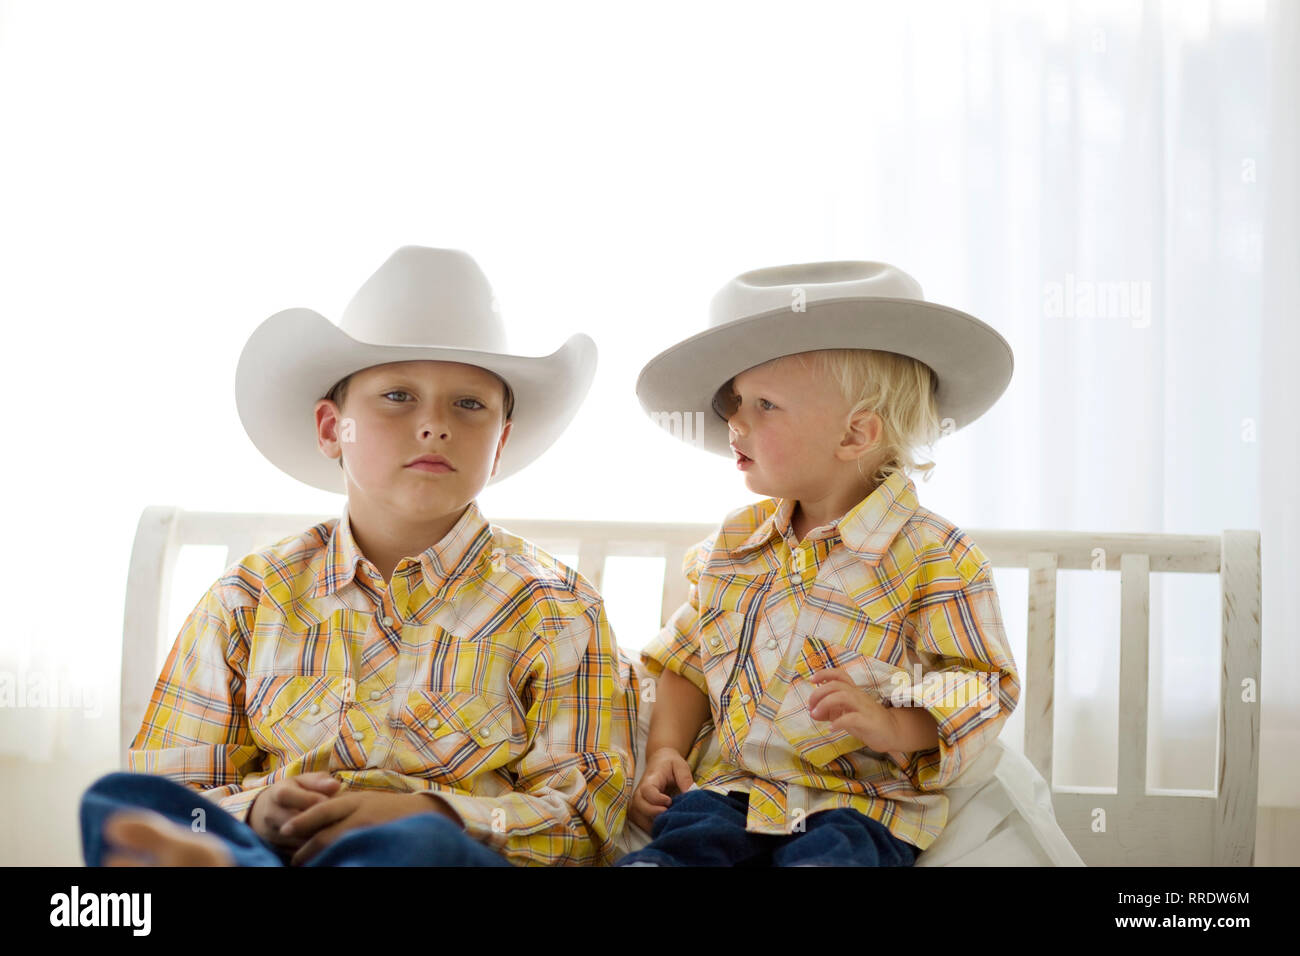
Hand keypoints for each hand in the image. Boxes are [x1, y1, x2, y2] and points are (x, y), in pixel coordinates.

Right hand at [247, 772, 342, 849]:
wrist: (267, 810)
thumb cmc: (294, 791)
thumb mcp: (303, 781)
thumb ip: (318, 781)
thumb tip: (335, 785)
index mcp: (276, 793)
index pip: (286, 796)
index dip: (307, 799)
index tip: (327, 801)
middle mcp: (270, 814)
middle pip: (291, 822)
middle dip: (315, 822)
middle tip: (337, 819)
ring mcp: (271, 834)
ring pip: (295, 839)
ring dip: (316, 836)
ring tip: (335, 829)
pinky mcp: (277, 849)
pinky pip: (296, 851)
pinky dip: (313, 848)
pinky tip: (328, 842)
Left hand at [283, 790, 448, 865]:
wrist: (424, 814)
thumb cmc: (389, 808)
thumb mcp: (364, 800)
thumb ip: (341, 807)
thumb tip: (311, 816)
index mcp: (354, 800)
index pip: (321, 810)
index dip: (301, 821)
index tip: (283, 831)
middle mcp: (360, 815)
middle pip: (325, 834)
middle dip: (306, 849)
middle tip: (293, 860)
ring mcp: (369, 831)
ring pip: (337, 847)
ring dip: (320, 859)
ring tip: (309, 866)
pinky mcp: (377, 844)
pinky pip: (353, 855)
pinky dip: (340, 861)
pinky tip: (336, 864)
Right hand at [628, 747, 693, 833]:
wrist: (659, 761)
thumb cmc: (670, 764)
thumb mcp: (681, 766)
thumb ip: (685, 779)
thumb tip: (692, 795)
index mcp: (651, 779)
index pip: (647, 790)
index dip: (657, 799)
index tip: (669, 801)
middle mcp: (640, 790)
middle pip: (639, 805)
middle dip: (653, 813)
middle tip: (668, 813)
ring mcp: (638, 800)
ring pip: (637, 815)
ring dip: (651, 822)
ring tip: (666, 821)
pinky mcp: (639, 807)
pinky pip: (639, 821)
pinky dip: (648, 826)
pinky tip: (662, 825)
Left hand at [806, 667, 897, 752]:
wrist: (892, 733)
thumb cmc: (867, 721)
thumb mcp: (845, 714)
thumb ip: (829, 712)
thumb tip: (812, 713)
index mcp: (853, 691)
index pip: (840, 674)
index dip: (825, 673)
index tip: (812, 679)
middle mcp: (858, 696)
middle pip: (837, 685)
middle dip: (819, 693)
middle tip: (810, 707)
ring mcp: (864, 708)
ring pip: (843, 696)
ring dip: (825, 704)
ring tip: (815, 714)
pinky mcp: (868, 722)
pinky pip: (852, 718)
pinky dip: (838, 722)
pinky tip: (830, 728)